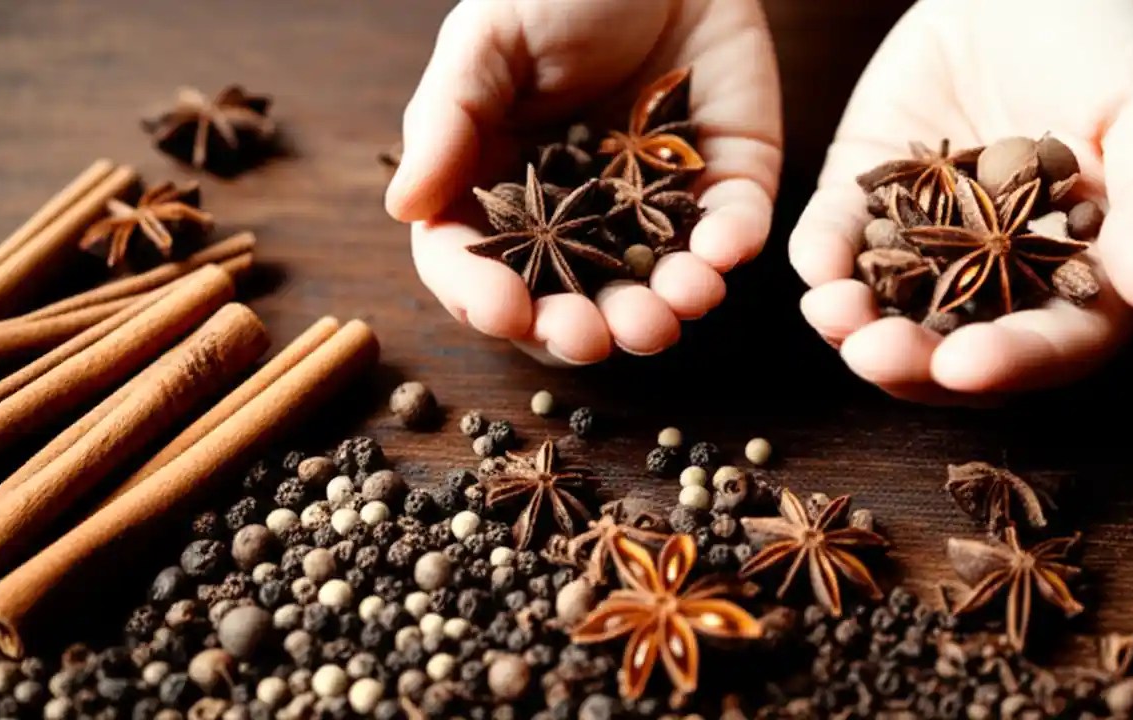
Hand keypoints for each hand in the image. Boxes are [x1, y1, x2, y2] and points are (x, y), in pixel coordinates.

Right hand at [386, 0, 781, 364]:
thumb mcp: (486, 39)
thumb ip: (446, 120)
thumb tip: (402, 207)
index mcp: (504, 182)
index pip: (480, 261)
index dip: (485, 295)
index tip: (503, 311)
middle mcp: (578, 208)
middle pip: (568, 294)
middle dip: (578, 328)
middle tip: (592, 338)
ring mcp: (654, 201)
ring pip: (653, 282)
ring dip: (656, 312)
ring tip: (663, 318)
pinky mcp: (725, 179)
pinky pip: (731, 228)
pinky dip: (727, 249)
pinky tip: (719, 258)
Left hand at [789, 0, 1132, 403]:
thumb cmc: (1109, 44)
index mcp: (1079, 275)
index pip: (1050, 342)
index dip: (1010, 361)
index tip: (965, 366)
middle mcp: (995, 275)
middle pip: (953, 347)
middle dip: (910, 362)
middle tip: (873, 355)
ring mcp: (924, 242)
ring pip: (885, 310)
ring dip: (853, 326)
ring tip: (832, 316)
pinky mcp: (863, 198)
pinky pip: (834, 241)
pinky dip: (820, 258)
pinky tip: (813, 268)